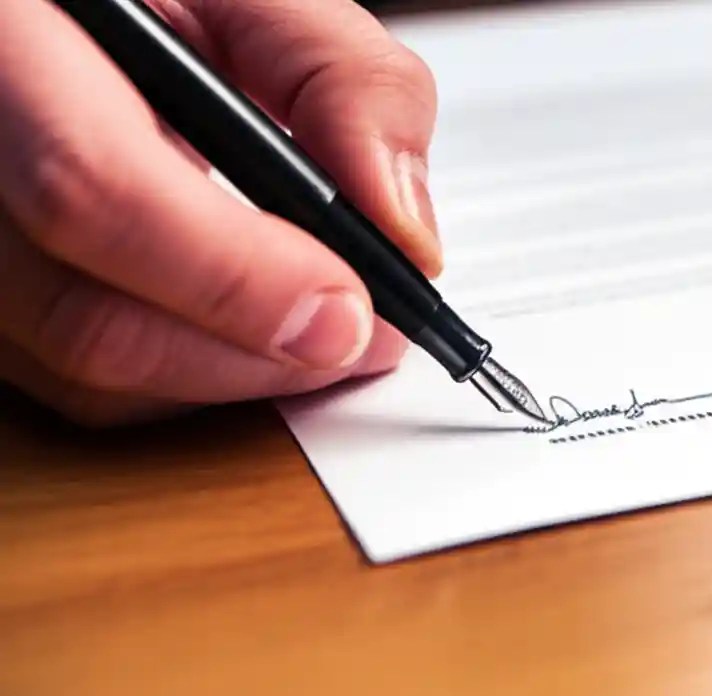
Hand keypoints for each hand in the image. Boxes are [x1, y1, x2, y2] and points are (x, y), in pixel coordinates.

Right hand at [0, 0, 440, 425]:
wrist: (69, 23)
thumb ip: (339, 78)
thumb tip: (402, 227)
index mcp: (9, 46)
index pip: (94, 189)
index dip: (236, 277)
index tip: (349, 309)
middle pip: (87, 319)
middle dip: (257, 352)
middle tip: (366, 335)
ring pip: (80, 371)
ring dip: (231, 373)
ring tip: (325, 328)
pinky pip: (65, 376)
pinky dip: (183, 369)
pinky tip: (249, 326)